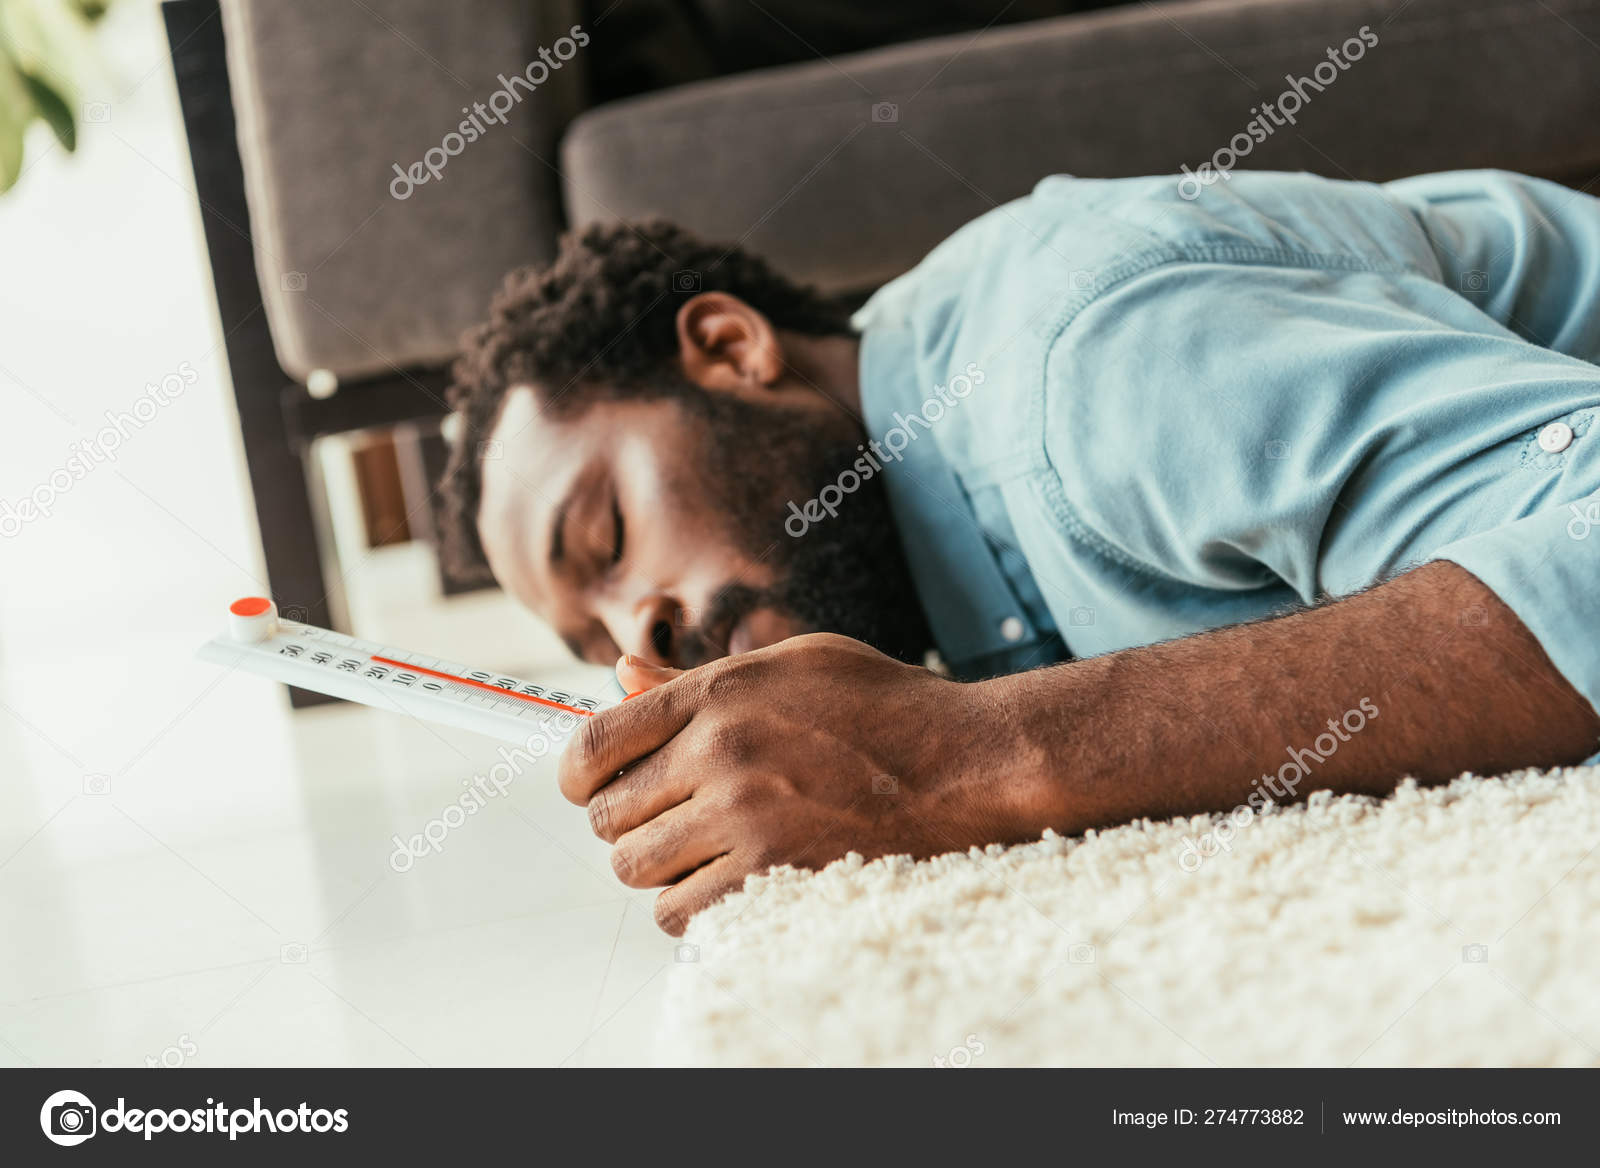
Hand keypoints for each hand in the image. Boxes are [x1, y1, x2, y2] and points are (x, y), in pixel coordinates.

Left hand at [557, 633, 1034, 933]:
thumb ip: (697, 678)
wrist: (966, 761)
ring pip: (637, 867)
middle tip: (666, 816)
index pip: (595, 742)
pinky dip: (688, 905)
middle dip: (627, 819)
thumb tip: (620, 677)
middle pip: (608, 814)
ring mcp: (745, 817)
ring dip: (656, 865)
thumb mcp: (791, 664)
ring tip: (697, 849)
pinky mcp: (772, 875)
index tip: (589, 786)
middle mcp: (721, 752)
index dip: (577, 773)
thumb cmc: (885, 706)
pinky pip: (681, 912)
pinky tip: (721, 881)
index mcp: (718, 694)